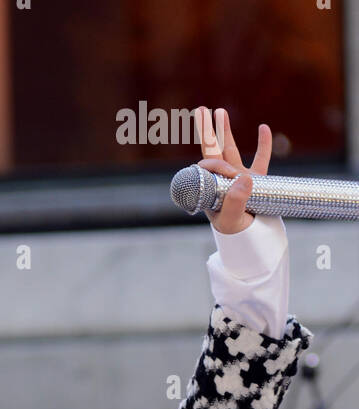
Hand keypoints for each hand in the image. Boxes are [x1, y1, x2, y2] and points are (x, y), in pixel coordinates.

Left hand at [196, 106, 270, 234]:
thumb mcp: (230, 220)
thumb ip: (234, 201)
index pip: (211, 165)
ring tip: (220, 111)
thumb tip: (243, 177)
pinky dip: (263, 144)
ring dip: (225, 131)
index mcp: (212, 187)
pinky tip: (263, 127)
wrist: (250, 242)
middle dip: (206, 131)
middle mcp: (223, 180)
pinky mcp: (257, 180)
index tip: (230, 172)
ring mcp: (239, 178)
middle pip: (213, 150)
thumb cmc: (234, 232)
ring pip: (231, 150)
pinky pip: (261, 159)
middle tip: (200, 110)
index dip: (217, 164)